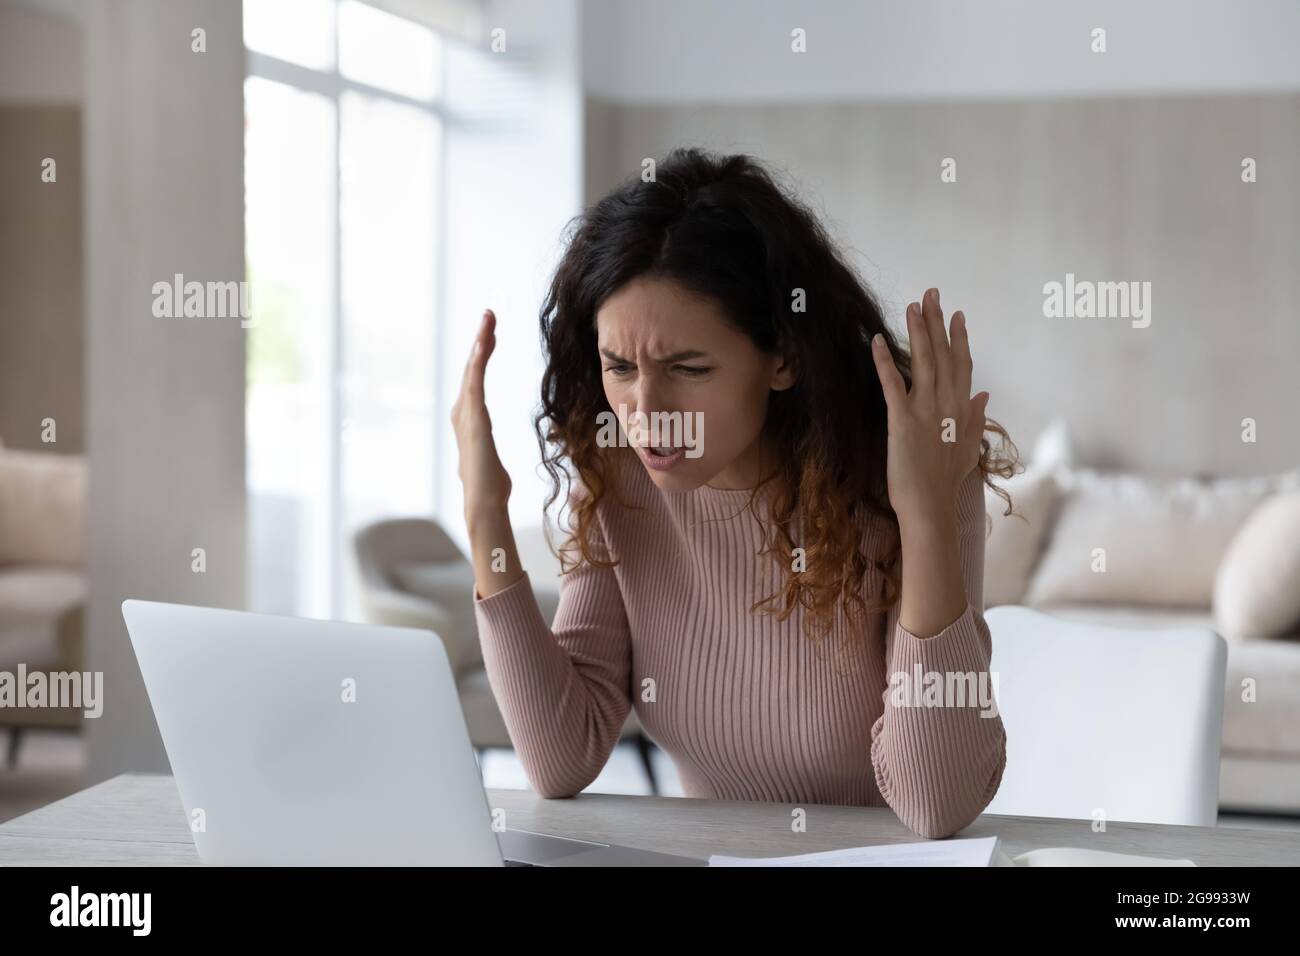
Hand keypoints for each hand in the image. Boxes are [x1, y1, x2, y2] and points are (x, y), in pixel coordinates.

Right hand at [451, 309, 512, 515]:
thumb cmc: (490, 487)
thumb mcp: (491, 458)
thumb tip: (486, 455)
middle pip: (471, 367)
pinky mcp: (474, 419)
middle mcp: (462, 412)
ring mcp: (466, 414)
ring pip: (472, 370)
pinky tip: (484, 343)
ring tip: (488, 318)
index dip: (481, 353)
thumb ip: (485, 449)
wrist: (484, 502)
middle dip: (480, 339)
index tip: (491, 333)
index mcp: (468, 418)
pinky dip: (478, 361)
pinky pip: (476, 382)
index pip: (475, 378)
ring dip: (480, 342)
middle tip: (489, 314)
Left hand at [870, 287, 988, 529]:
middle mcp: (947, 404)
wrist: (930, 507)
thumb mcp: (969, 447)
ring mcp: (925, 411)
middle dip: (936, 322)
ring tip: (912, 306)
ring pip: (922, 362)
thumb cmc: (946, 480)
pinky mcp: (901, 421)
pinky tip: (876, 339)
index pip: (962, 364)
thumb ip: (977, 417)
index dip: (958, 337)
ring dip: (917, 332)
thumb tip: (984, 394)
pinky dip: (884, 361)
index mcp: (962, 409)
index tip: (956, 314)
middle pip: (943, 354)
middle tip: (931, 293)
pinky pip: (892, 384)